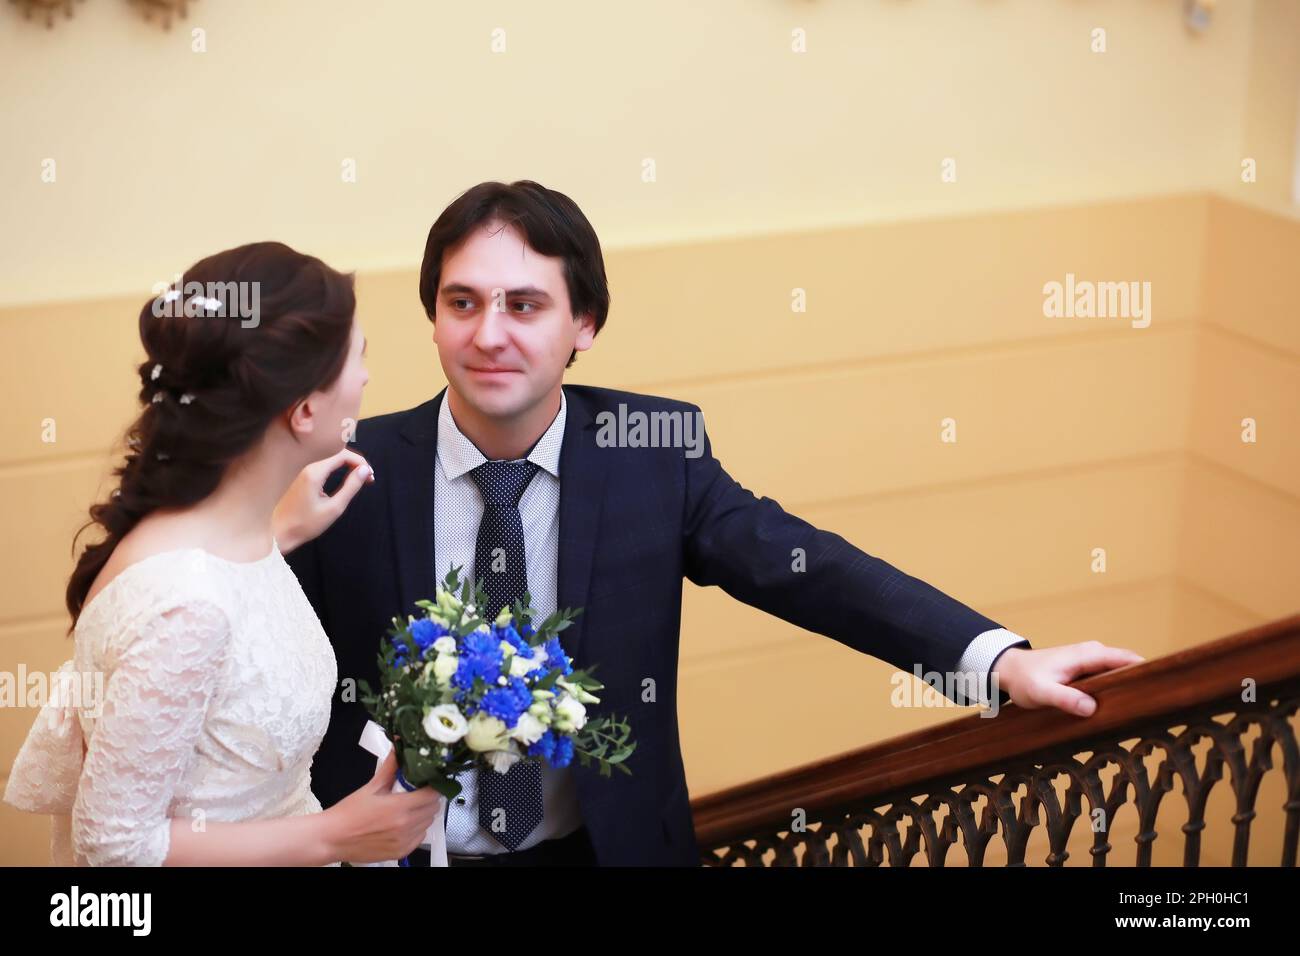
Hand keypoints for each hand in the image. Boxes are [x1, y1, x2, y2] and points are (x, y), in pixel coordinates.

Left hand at [273, 448, 373, 553]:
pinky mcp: (304, 479)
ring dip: (349, 466)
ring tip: (361, 479)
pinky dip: (340, 470)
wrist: (279, 532)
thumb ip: (351, 487)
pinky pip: (326, 467)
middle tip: (369, 478)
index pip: (343, 455)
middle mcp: (310, 468)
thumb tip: (365, 470)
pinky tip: (347, 480)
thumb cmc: (306, 524)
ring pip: (332, 460)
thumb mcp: (334, 508)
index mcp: (316, 472)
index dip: (361, 462)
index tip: (371, 476)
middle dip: (356, 463)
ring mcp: (305, 472)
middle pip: (338, 454)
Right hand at [321, 751, 444, 863]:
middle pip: (433, 809)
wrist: (332, 838)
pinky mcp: (400, 852)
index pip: (432, 795)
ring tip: (409, 809)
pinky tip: (403, 824)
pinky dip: (416, 830)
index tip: (429, 782)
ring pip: (428, 823)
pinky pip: (419, 838)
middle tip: (418, 793)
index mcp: (399, 807)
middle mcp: (405, 826)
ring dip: (423, 814)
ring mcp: (404, 841)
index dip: (433, 786)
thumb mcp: (372, 786)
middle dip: (428, 799)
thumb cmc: (349, 813)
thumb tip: (398, 745)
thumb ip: (391, 767)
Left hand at [991, 641, 1144, 716]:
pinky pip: (1111, 676)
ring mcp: (1092, 660)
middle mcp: (1095, 653)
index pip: (1128, 660)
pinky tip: (1124, 706)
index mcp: (1088, 655)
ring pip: (1122, 671)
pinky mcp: (1088, 669)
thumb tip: (1092, 708)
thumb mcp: (1042, 692)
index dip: (1148, 672)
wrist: (1009, 669)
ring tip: (1146, 708)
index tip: (1164, 688)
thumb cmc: (1024, 679)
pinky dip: (1119, 687)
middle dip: (1144, 682)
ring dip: (1132, 686)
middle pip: (1130, 665)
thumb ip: (1065, 699)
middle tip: (1159, 705)